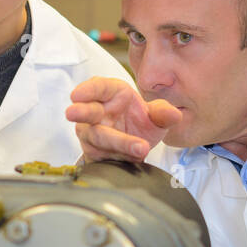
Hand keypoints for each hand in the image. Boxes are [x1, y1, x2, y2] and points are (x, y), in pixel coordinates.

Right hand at [65, 77, 182, 161]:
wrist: (136, 146)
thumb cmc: (139, 122)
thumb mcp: (155, 116)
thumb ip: (163, 113)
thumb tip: (174, 114)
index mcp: (110, 94)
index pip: (97, 87)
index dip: (87, 90)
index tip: (77, 94)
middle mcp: (96, 112)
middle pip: (87, 113)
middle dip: (80, 112)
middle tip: (72, 113)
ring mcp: (91, 134)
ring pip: (98, 138)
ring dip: (118, 143)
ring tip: (141, 148)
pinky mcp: (93, 153)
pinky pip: (103, 156)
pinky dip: (121, 157)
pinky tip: (134, 158)